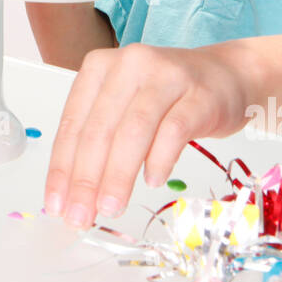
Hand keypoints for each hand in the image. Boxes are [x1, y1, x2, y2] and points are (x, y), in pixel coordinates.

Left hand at [44, 42, 248, 228]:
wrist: (226, 76)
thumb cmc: (168, 96)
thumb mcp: (124, 106)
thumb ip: (99, 140)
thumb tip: (74, 195)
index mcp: (100, 67)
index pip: (73, 123)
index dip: (61, 168)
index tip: (56, 204)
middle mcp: (129, 65)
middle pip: (100, 129)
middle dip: (86, 179)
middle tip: (80, 216)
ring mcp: (166, 76)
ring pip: (133, 131)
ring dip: (118, 176)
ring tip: (110, 207)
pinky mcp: (199, 95)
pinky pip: (174, 131)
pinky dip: (159, 160)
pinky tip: (152, 181)